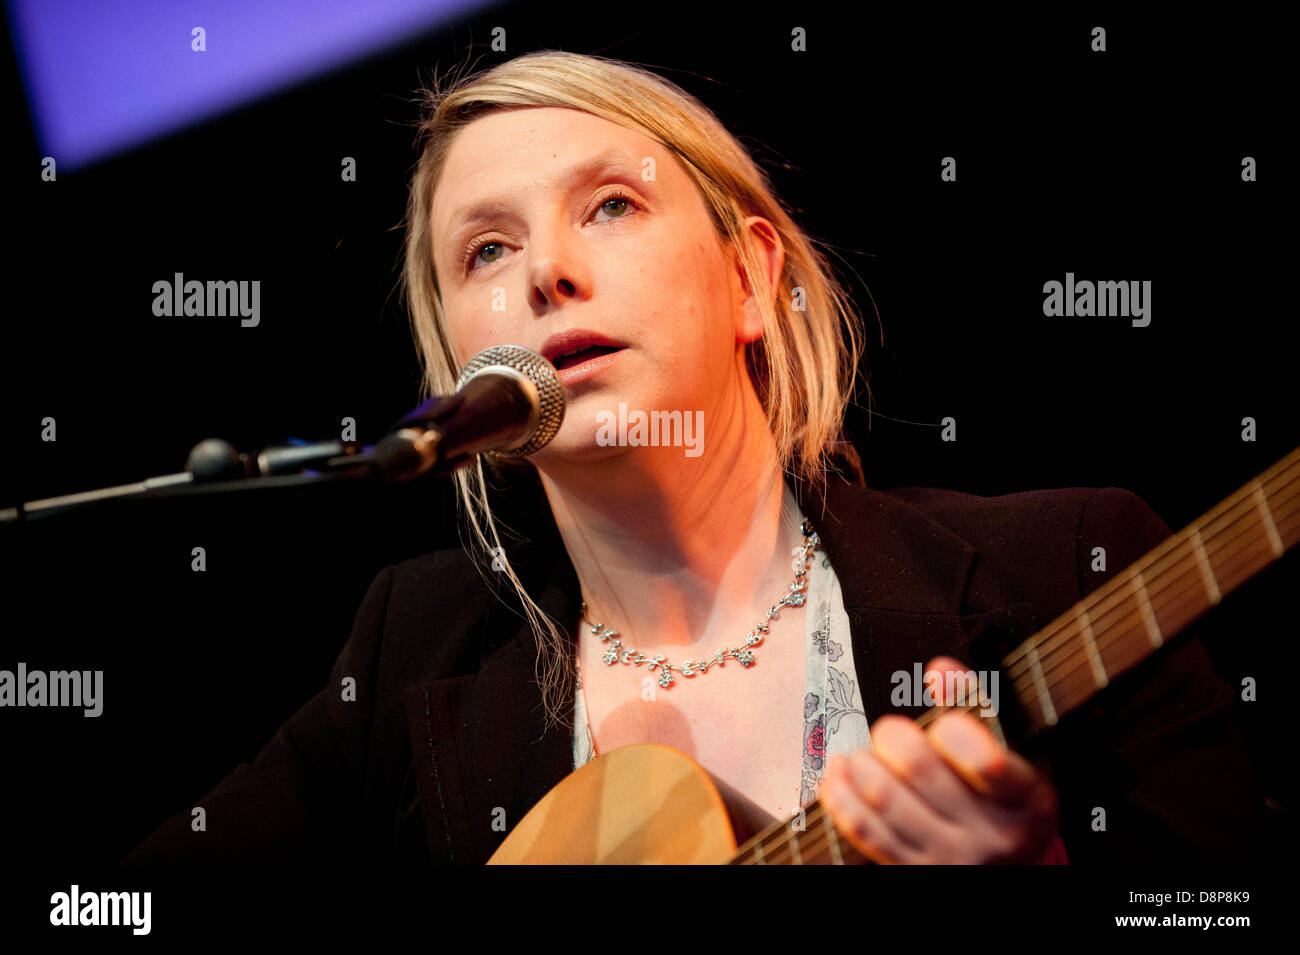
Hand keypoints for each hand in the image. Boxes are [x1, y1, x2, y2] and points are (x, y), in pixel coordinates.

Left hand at [819, 656, 1058, 863]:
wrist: (1012, 865)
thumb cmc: (1007, 796)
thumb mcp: (1014, 753)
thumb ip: (978, 705)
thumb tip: (939, 670)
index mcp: (1026, 799)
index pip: (986, 762)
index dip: (954, 730)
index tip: (944, 722)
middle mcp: (993, 835)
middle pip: (920, 768)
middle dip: (893, 736)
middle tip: (890, 731)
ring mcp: (953, 857)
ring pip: (885, 798)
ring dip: (863, 765)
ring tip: (862, 755)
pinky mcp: (915, 870)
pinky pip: (866, 831)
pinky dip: (842, 797)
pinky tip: (839, 774)